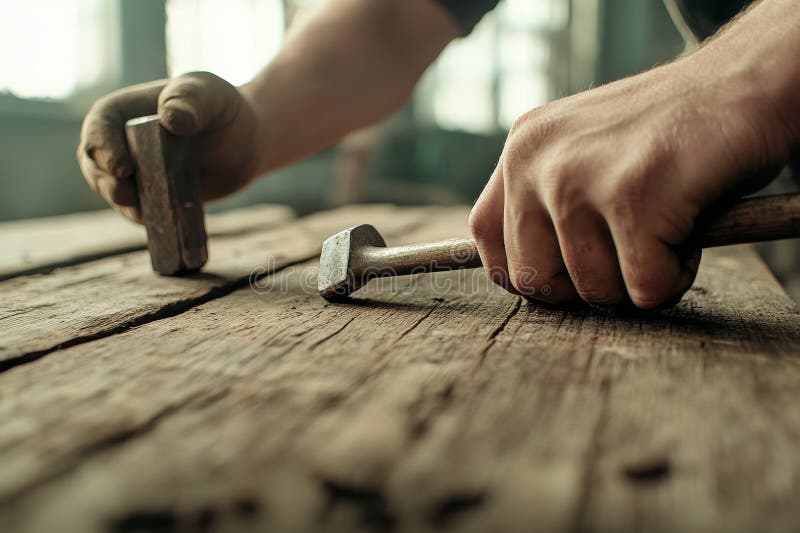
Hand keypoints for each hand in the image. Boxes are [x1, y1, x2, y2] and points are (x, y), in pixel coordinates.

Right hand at [77, 72, 260, 222]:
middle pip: (96, 165)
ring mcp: (134, 174)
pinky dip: (150, 222)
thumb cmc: (222, 110)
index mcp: (124, 111)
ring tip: (150, 214)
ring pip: (115, 194)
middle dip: (107, 183)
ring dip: (127, 206)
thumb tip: (170, 119)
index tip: (122, 168)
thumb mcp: (211, 96)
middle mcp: (120, 143)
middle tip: (128, 196)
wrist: (245, 143)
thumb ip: (190, 100)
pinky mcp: (151, 198)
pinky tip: (167, 228)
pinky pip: (142, 214)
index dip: (103, 148)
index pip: (99, 127)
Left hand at [469, 54, 794, 309]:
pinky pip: (642, 289)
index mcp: (522, 148)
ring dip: (636, 282)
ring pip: (592, 290)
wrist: (742, 83)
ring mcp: (579, 177)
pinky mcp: (632, 198)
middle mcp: (537, 160)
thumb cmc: (666, 134)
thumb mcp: (582, 152)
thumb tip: (523, 277)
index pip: (484, 235)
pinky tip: (688, 235)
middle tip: (626, 259)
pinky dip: (672, 280)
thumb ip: (543, 200)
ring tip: (664, 231)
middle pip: (533, 279)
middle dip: (584, 288)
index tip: (559, 279)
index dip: (520, 272)